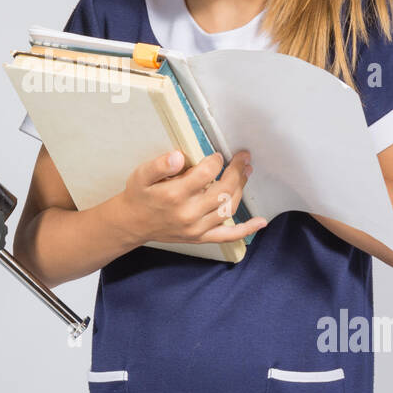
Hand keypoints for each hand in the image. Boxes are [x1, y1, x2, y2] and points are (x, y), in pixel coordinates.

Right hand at [117, 148, 267, 246]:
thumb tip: (179, 157)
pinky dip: (246, 230)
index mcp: (174, 195)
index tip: (217, 155)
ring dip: (241, 188)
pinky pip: (227, 236)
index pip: (206, 174)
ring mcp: (196, 228)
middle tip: (243, 157)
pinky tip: (260, 222)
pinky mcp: (200, 237)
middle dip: (236, 171)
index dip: (216, 161)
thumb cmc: (139, 196)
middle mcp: (188, 213)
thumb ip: (159, 165)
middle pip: (223, 190)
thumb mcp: (140, 175)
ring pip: (228, 208)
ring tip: (246, 172)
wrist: (132, 223)